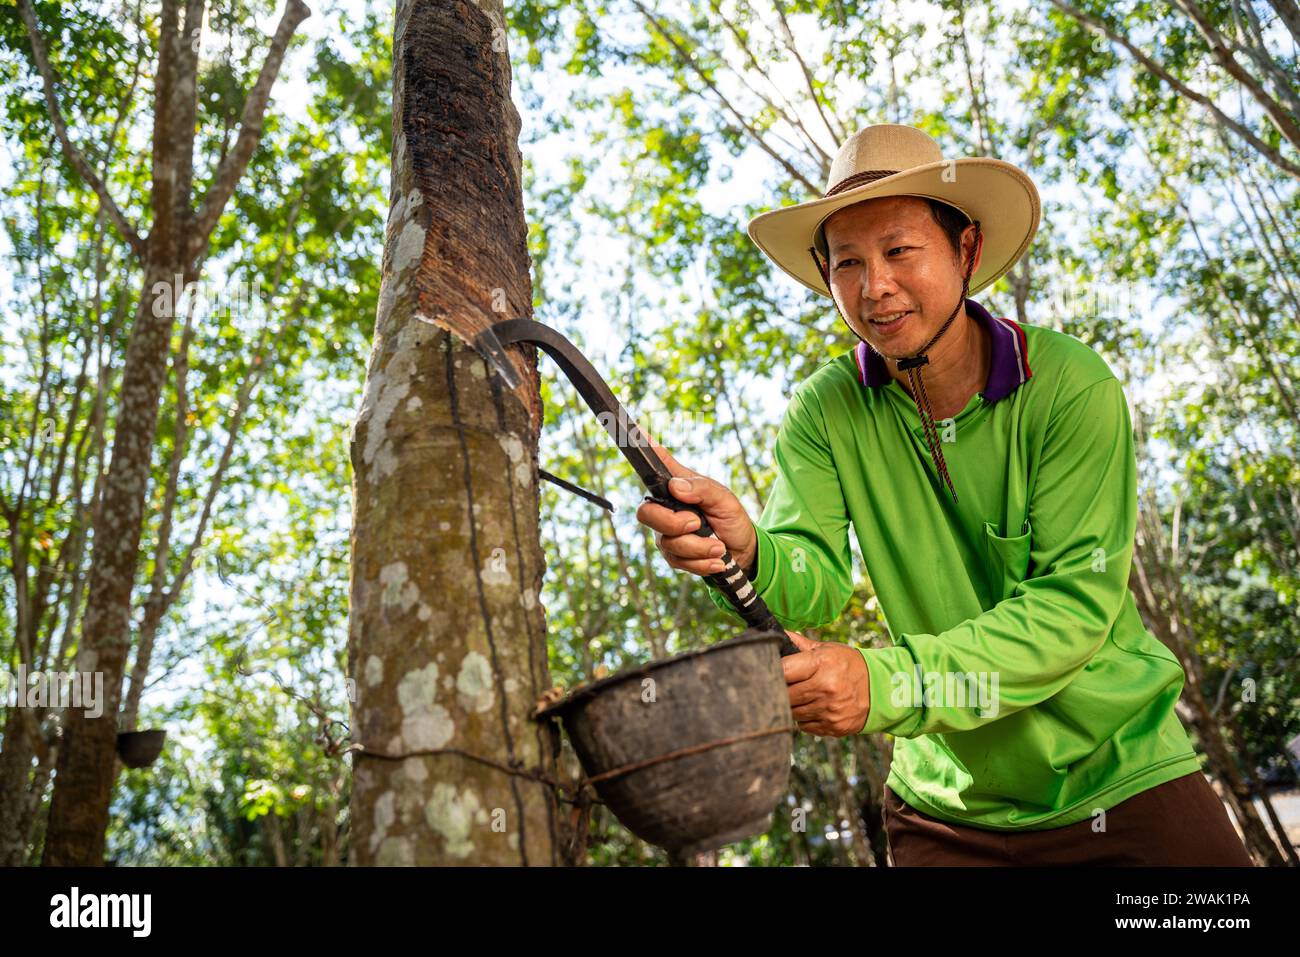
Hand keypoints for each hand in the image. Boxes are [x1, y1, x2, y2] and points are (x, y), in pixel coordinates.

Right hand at [634, 433, 757, 576]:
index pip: (656, 462)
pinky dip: (701, 562)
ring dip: (699, 547)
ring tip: (718, 545)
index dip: (643, 447)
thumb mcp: (725, 499)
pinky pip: (677, 561)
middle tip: (698, 523)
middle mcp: (666, 507)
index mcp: (678, 485)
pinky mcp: (672, 554)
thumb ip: (702, 489)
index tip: (633, 428)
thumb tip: (676, 486)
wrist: (742, 552)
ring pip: (667, 542)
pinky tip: (715, 557)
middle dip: (674, 523)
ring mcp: (666, 532)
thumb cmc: (732, 518)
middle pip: (645, 513)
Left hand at [782, 631, 870, 736]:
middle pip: (784, 695)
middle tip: (784, 686)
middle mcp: (826, 688)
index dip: (773, 671)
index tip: (772, 670)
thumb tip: (777, 634)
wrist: (880, 689)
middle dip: (780, 690)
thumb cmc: (849, 665)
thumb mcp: (828, 649)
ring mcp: (830, 710)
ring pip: (792, 712)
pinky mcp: (833, 727)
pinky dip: (804, 719)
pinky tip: (813, 708)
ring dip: (792, 706)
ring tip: (801, 696)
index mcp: (822, 663)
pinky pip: (804, 726)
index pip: (783, 670)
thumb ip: (799, 644)